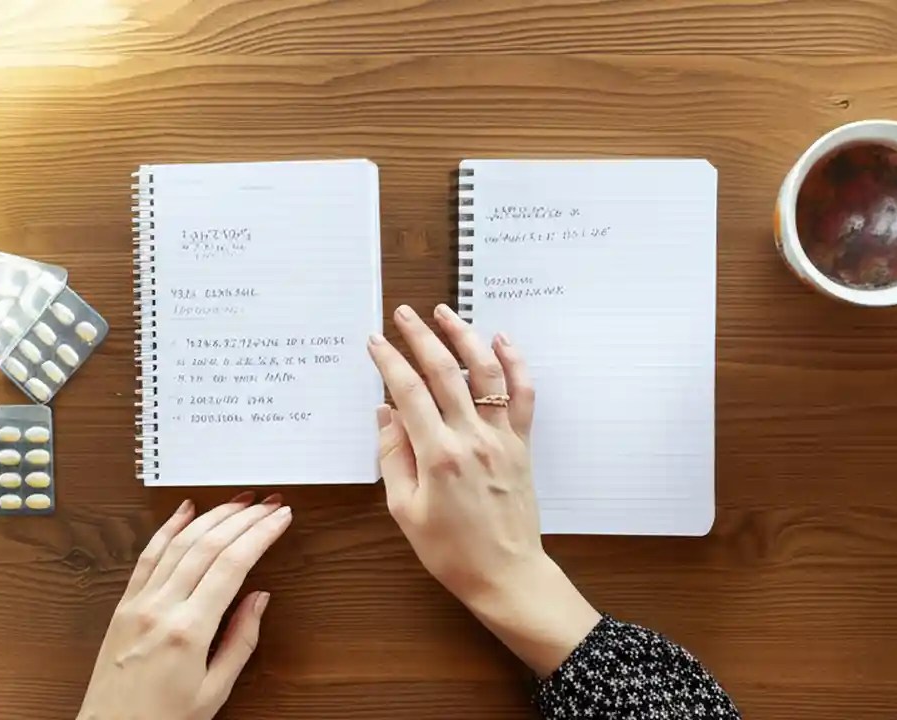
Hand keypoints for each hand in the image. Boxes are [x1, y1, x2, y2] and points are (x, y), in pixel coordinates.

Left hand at [77, 493, 291, 719]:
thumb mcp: (215, 690)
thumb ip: (241, 640)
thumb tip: (259, 598)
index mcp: (189, 631)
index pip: (233, 565)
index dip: (260, 535)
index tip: (280, 518)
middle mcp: (161, 609)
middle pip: (208, 545)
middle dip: (243, 518)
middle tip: (268, 504)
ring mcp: (139, 603)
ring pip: (179, 543)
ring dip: (212, 516)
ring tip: (238, 502)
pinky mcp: (124, 605)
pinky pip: (148, 556)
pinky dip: (168, 528)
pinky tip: (185, 511)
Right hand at [367, 304, 599, 675]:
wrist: (506, 574)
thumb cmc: (450, 551)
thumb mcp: (405, 510)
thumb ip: (393, 456)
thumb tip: (385, 412)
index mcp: (437, 455)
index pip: (408, 392)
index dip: (389, 360)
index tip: (374, 341)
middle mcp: (471, 438)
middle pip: (444, 372)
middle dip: (420, 336)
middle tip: (402, 314)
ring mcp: (501, 438)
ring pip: (485, 372)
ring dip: (465, 337)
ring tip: (446, 313)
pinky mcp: (522, 444)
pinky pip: (522, 395)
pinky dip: (514, 363)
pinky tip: (501, 340)